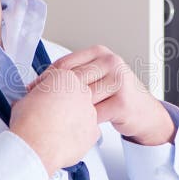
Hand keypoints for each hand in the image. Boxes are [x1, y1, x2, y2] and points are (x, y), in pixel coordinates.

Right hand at [10, 66, 99, 176]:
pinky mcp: (94, 131)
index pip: (57, 79)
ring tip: (54, 129)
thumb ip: (32, 98)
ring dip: (71, 119)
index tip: (40, 98)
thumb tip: (30, 103)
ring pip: (82, 113)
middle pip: (73, 94)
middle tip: (47, 113)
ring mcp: (90, 112)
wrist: (36, 146)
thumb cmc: (29, 123)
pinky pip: (87, 131)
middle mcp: (82, 92)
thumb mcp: (23, 101)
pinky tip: (64, 139)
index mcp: (65, 78)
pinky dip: (78, 135)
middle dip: (61, 103)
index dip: (45, 90)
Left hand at [27, 45, 175, 146]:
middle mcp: (111, 63)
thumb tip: (38, 84)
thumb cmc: (116, 95)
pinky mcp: (122, 103)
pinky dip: (82, 122)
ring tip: (55, 118)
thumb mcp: (97, 77)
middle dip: (52, 95)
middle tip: (39, 107)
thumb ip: (75, 76)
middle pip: (71, 80)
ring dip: (66, 111)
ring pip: (80, 98)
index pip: (65, 63)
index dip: (45, 78)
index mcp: (100, 53)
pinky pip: (92, 114)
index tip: (34, 90)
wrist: (144, 112)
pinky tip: (75, 126)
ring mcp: (118, 81)